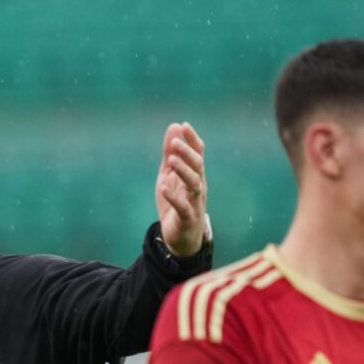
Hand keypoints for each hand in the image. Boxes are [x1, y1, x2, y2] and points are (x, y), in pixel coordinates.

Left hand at [155, 122, 207, 257]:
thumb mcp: (169, 176)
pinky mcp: (188, 218)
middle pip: (198, 166)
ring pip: (194, 184)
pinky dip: (174, 197)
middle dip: (187, 154)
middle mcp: (199, 186)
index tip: (184, 126)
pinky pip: (183, 207)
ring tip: (172, 160)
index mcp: (195, 175)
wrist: (181, 237)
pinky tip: (164, 187)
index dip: (192, 140)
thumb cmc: (176, 203)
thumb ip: (170, 154)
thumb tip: (174, 127)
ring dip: (183, 171)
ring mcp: (195, 203)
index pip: (198, 154)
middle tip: (175, 143)